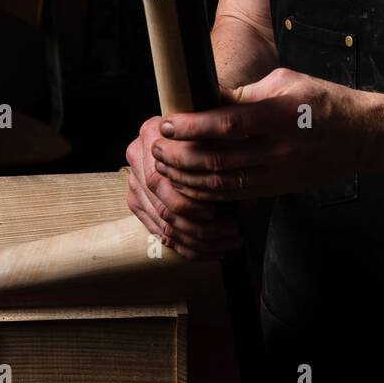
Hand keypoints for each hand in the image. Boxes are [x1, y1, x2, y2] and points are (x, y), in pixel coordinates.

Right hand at [125, 120, 243, 261]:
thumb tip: (248, 204)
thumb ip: (224, 159)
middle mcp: (138, 157)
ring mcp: (134, 182)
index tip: (218, 210)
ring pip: (164, 224)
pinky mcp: (136, 202)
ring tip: (228, 243)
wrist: (170, 131)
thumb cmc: (199, 131)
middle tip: (232, 232)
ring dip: (199, 241)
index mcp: (152, 133)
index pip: (169, 179)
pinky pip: (159, 233)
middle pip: (166, 205)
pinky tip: (211, 252)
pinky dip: (187, 247)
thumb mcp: (210, 135)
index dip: (193, 200)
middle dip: (202, 227)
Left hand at [147, 67, 382, 203]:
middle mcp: (277, 149)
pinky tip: (189, 185)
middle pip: (217, 160)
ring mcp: (277, 173)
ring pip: (222, 184)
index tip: (169, 123)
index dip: (192, 126)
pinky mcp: (277, 189)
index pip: (226, 124)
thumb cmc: (324, 102)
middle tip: (158, 147)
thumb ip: (246, 93)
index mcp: (279, 115)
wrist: (362, 137)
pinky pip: (235, 195)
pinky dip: (207, 192)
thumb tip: (208, 98)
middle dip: (180, 156)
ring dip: (188, 177)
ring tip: (165, 166)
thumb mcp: (287, 81)